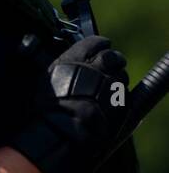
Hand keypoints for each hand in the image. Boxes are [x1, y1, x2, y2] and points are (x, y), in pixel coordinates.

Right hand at [9, 34, 128, 172]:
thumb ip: (60, 64)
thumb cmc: (50, 105)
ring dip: (116, 78)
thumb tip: (46, 53)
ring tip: (106, 87)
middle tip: (108, 65)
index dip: (99, 45)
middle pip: (113, 56)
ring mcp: (113, 84)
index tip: (100, 47)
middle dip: (112, 59)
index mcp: (77, 58)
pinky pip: (125, 94)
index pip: (96, 42)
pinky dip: (119, 96)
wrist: (67, 130)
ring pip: (122, 75)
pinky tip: (108, 102)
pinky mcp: (123, 102)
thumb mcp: (46, 78)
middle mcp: (99, 67)